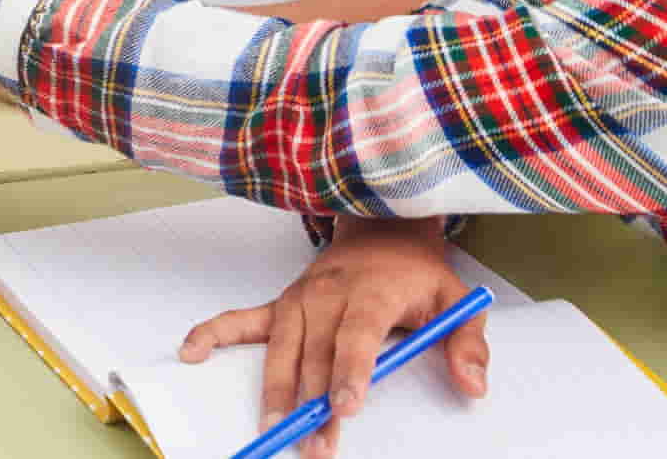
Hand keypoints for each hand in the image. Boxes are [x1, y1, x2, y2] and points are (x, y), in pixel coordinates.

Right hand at [177, 218, 489, 458]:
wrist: (383, 229)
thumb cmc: (417, 273)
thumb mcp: (458, 301)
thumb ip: (468, 345)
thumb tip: (473, 385)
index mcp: (372, 291)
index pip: (358, 333)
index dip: (350, 370)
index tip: (346, 406)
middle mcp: (328, 293)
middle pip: (316, 353)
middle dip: (314, 401)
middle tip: (316, 443)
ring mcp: (299, 298)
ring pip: (282, 348)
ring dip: (276, 390)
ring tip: (274, 427)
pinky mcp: (282, 304)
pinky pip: (241, 318)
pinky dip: (213, 333)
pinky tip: (192, 352)